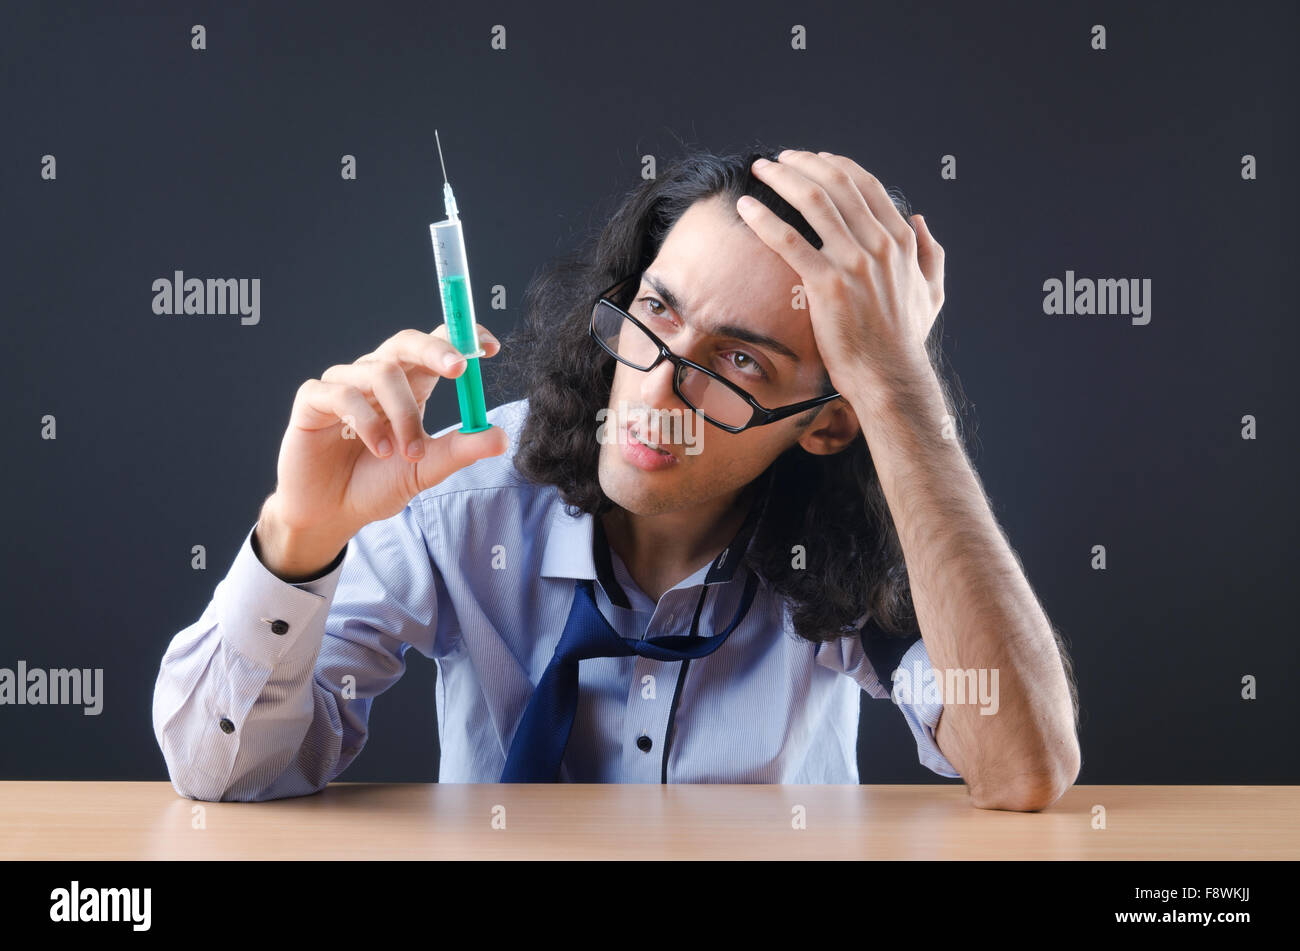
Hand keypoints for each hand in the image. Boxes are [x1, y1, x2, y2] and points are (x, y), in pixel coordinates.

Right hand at [259, 325, 508, 576]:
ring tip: (408, 453)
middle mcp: (376, 375)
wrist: (333, 514)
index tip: (490, 348)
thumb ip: (461, 449)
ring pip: (380, 372)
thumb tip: (503, 437)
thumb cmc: (378, 484)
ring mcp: (343, 383)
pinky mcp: (313, 399)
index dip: (460, 338)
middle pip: (406, 341)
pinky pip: (344, 395)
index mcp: (409, 384)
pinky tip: (380, 450)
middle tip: (459, 370)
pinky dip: (368, 423)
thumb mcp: (428, 468)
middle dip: (435, 349)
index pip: (435, 344)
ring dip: (403, 414)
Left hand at [737, 149, 944, 394]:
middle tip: (779, 159)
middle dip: (802, 163)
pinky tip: (745, 207)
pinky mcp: (826, 285)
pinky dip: (764, 218)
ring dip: (781, 178)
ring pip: (812, 201)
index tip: (813, 159)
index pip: (866, 184)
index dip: (836, 165)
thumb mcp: (932, 292)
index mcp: (902, 240)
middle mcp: (879, 245)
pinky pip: (789, 240)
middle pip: (836, 183)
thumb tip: (919, 219)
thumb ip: (931, 252)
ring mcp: (853, 263)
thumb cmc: (906, 340)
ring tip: (760, 170)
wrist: (890, 377)